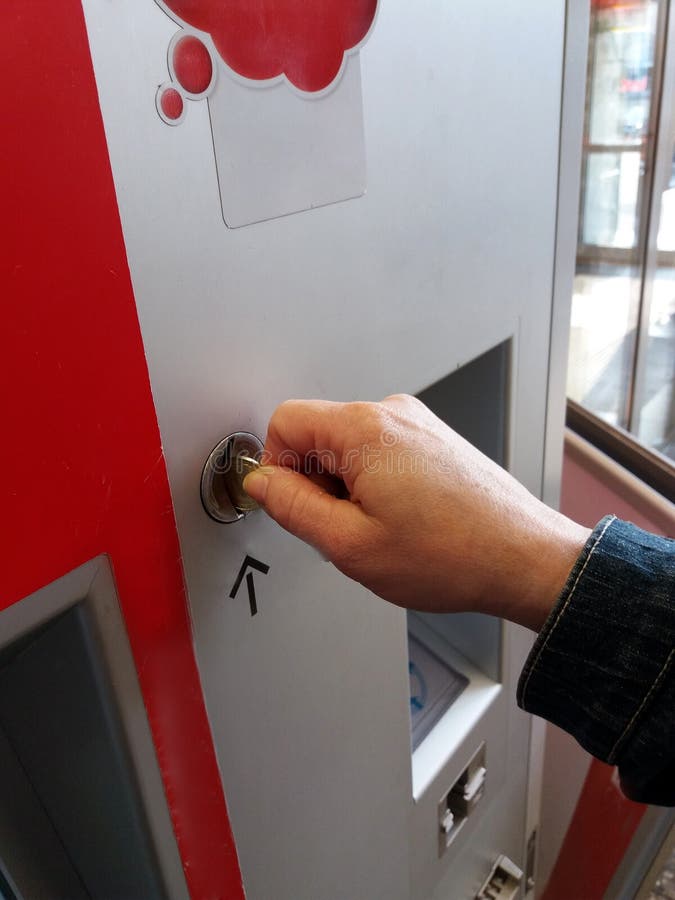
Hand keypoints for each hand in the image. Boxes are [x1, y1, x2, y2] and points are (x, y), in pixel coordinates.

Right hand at [243, 395, 589, 629]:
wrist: (523, 558)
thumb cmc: (453, 554)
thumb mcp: (350, 544)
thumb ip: (292, 507)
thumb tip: (261, 483)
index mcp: (364, 428)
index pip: (284, 421)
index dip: (276, 468)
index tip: (292, 505)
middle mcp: (392, 413)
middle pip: (317, 435)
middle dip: (317, 483)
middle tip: (347, 528)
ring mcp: (417, 424)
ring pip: (348, 449)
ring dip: (348, 489)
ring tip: (383, 528)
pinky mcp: (433, 439)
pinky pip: (380, 454)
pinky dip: (377, 486)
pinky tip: (403, 520)